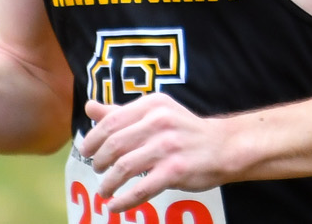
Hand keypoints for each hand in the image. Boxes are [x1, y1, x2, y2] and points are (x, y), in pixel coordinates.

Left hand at [83, 95, 229, 212]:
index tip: (87, 151)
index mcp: (153, 105)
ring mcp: (168, 146)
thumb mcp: (156, 113)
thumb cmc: (185, 131)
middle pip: (114, 145)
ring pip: (123, 168)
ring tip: (105, 190)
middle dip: (98, 161)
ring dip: (108, 183)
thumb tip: (90, 107)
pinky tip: (114, 206)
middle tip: (97, 170)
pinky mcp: (176, 170)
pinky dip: (123, 201)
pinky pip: (140, 189)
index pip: (111, 122)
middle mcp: (160, 122)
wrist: (224, 146)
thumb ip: (122, 112)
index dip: (93, 139)